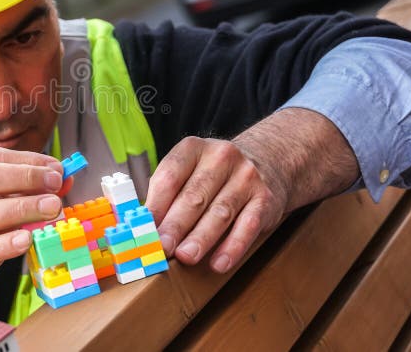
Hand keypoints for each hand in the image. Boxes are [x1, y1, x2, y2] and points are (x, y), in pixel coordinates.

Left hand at [145, 136, 285, 272]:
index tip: (144, 230)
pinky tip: (219, 263)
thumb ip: (167, 193)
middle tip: (162, 247)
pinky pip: (247, 225)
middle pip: (194, 196)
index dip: (155, 205)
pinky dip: (232, 247)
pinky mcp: (265, 198)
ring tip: (185, 257)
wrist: (268, 160)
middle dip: (176, 225)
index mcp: (193, 148)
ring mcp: (246, 177)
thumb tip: (142, 227)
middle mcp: (221, 158)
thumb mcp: (189, 170)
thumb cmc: (214, 174)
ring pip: (220, 212)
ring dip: (201, 238)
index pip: (169, 176)